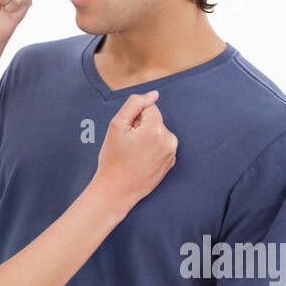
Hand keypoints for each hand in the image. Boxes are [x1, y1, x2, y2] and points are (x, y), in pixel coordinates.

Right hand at [94, 91, 177, 209]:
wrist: (117, 190)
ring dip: (147, 138)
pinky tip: (140, 161)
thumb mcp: (117, 125)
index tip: (126, 134)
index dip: (133, 118)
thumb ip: (135, 103)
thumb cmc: (113, 159)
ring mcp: (172, 153)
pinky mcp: (171, 162)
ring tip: (134, 154)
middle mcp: (169, 140)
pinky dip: (152, 149)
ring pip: (158, 132)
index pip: (148, 108)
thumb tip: (153, 94)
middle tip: (128, 146)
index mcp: (156, 129)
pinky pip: (161, 146)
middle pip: (154, 120)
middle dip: (141, 128)